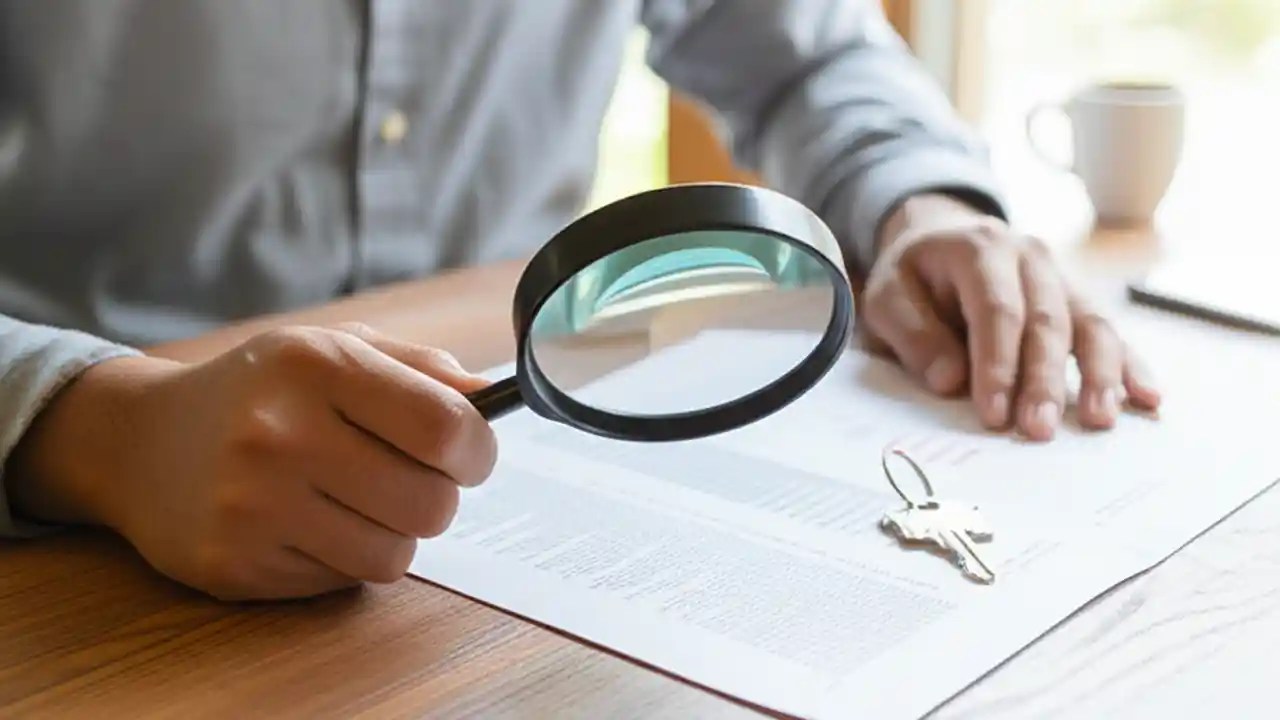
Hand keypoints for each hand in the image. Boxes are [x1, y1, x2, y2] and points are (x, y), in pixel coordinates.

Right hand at [9, 323, 496, 600]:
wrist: (139, 442)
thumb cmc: (261, 390)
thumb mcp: (334, 349)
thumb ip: (420, 368)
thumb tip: (492, 400)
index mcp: (316, 365)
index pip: (446, 428)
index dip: (477, 451)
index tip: (469, 455)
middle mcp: (280, 434)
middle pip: (431, 503)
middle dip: (436, 496)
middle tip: (406, 479)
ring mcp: (252, 505)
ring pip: (393, 555)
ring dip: (392, 533)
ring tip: (355, 501)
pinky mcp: (234, 564)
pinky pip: (342, 582)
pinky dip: (343, 559)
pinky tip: (307, 523)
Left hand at [861, 193, 1160, 440]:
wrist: (941, 237)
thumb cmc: (912, 277)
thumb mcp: (886, 298)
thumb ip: (913, 335)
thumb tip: (951, 381)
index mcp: (980, 248)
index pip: (997, 310)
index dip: (997, 365)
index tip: (993, 414)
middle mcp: (1030, 256)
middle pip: (1047, 321)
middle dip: (1044, 381)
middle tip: (1038, 431)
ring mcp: (1061, 276)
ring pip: (1089, 324)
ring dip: (1098, 375)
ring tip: (1101, 421)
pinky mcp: (1078, 299)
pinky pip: (1109, 332)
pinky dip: (1129, 365)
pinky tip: (1147, 397)